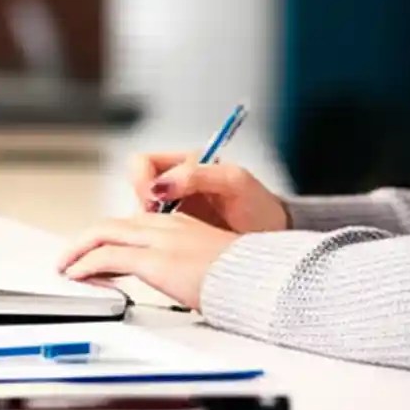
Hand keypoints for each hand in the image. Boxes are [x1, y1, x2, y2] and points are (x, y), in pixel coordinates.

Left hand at [57, 212, 238, 310]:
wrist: (259, 280)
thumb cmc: (243, 277)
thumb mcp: (209, 265)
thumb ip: (187, 266)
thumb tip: (181, 284)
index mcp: (179, 225)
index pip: (132, 225)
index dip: (108, 238)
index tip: (96, 255)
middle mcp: (166, 226)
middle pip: (111, 225)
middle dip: (85, 241)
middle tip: (70, 259)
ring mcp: (159, 240)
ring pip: (103, 235)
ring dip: (78, 252)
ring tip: (66, 268)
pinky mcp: (155, 260)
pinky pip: (106, 257)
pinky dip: (85, 265)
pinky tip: (77, 276)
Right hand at [128, 152, 288, 232]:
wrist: (273, 238)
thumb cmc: (259, 206)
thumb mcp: (234, 181)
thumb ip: (198, 175)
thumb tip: (162, 184)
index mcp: (185, 164)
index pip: (143, 163)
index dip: (141, 179)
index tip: (153, 198)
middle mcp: (174, 185)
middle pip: (136, 190)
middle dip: (141, 205)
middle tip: (156, 221)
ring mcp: (172, 211)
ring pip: (139, 214)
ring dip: (145, 225)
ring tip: (167, 235)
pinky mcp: (174, 235)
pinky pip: (150, 234)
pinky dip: (152, 240)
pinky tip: (169, 247)